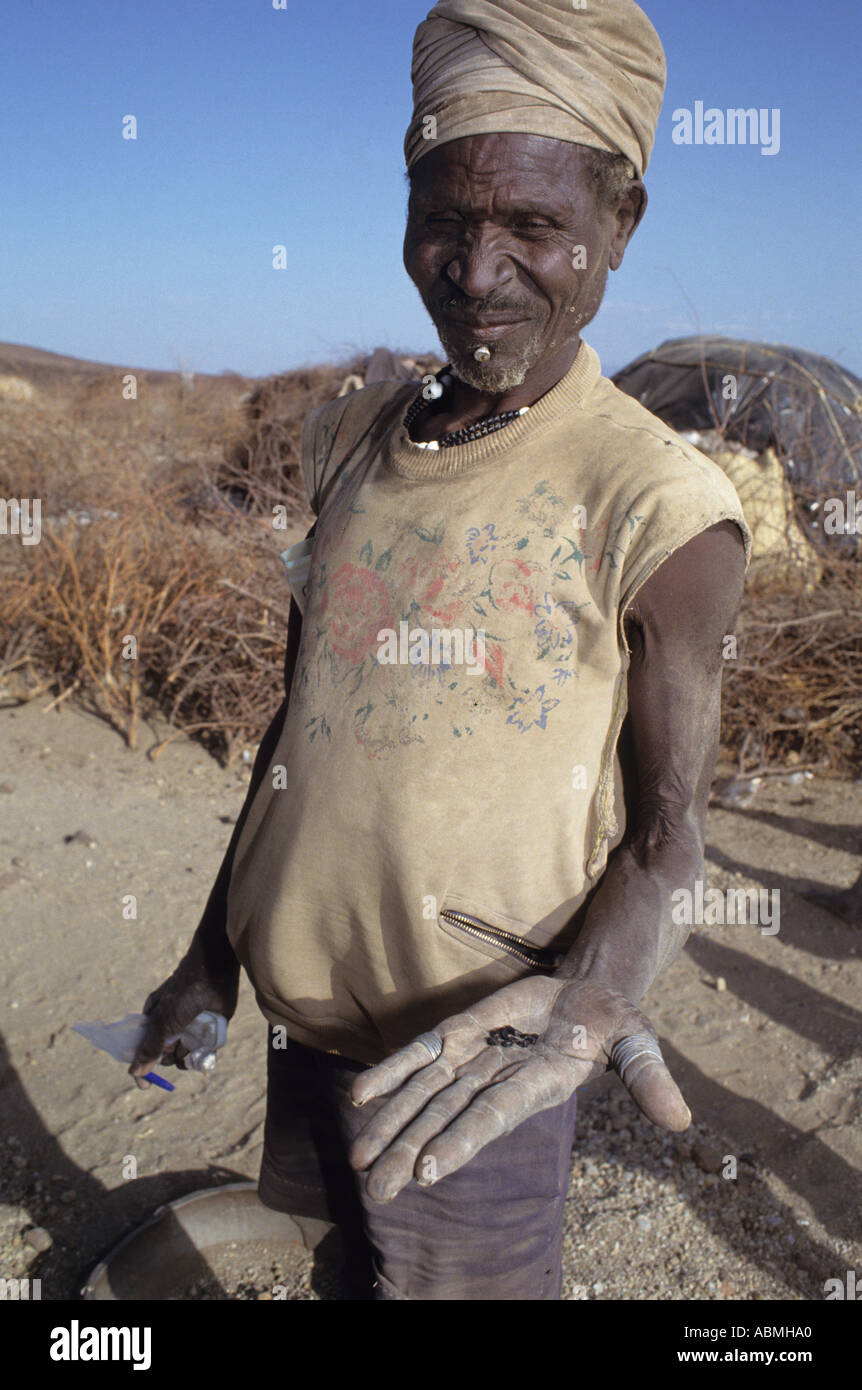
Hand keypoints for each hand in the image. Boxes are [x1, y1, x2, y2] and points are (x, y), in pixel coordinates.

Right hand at [128, 940, 238, 1087]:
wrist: (214, 974)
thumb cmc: (183, 995)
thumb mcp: (162, 1021)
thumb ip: (150, 1047)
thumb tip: (134, 1073)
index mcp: (154, 1022)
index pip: (144, 1049)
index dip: (143, 1067)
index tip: (146, 1085)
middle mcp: (171, 1028)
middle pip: (166, 1058)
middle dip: (171, 1058)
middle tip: (176, 1046)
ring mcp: (190, 1031)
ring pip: (185, 1057)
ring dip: (189, 1056)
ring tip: (194, 1041)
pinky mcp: (209, 1032)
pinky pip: (204, 1052)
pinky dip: (204, 1055)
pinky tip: (206, 1047)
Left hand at [348, 976, 688, 1201]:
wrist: (586, 993)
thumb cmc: (613, 1024)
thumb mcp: (637, 1043)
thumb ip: (647, 1077)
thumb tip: (682, 1120)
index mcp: (534, 1086)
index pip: (490, 1118)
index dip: (460, 1142)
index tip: (429, 1174)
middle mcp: (496, 1080)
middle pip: (446, 1118)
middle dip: (410, 1151)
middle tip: (377, 1189)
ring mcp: (475, 1057)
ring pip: (424, 1094)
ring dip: (392, 1124)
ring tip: (360, 1160)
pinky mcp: (461, 1033)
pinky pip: (419, 1054)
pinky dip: (390, 1073)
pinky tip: (361, 1097)